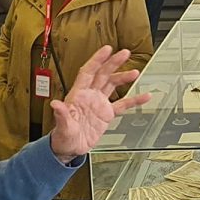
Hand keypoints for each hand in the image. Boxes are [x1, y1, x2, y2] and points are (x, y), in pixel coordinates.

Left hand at [47, 46, 151, 161]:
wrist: (70, 148)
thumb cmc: (62, 137)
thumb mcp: (62, 126)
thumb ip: (61, 114)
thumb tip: (55, 104)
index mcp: (77, 95)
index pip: (88, 72)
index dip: (97, 60)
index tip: (107, 50)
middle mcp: (89, 96)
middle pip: (103, 74)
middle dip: (113, 63)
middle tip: (125, 53)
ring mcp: (99, 104)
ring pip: (112, 85)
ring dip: (123, 77)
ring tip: (135, 72)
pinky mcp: (106, 114)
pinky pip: (122, 104)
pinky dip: (134, 100)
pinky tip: (144, 96)